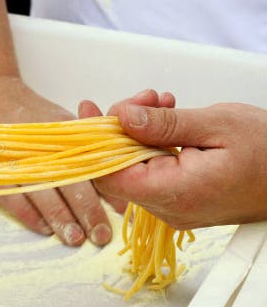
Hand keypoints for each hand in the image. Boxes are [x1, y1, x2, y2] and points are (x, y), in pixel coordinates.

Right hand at [0, 74, 113, 246]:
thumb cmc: (29, 116)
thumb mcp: (61, 123)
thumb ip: (89, 151)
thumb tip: (114, 192)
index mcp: (61, 130)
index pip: (90, 163)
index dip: (106, 190)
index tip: (120, 211)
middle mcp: (38, 143)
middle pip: (67, 180)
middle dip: (87, 210)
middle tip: (100, 236)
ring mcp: (12, 157)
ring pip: (40, 192)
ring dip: (59, 218)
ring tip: (75, 239)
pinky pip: (11, 197)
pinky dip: (29, 214)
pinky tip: (43, 228)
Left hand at [79, 90, 266, 228]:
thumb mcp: (216, 125)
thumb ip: (163, 124)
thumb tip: (122, 118)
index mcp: (173, 193)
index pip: (108, 175)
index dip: (93, 142)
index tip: (89, 110)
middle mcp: (168, 208)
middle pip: (119, 168)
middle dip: (123, 127)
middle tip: (145, 98)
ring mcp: (175, 207)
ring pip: (136, 167)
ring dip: (141, 132)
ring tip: (164, 103)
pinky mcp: (183, 200)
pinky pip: (154, 171)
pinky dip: (154, 144)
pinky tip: (170, 120)